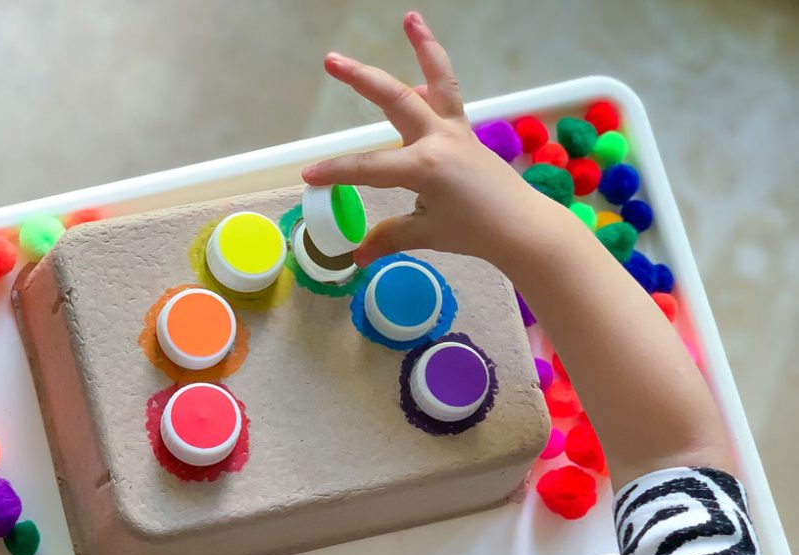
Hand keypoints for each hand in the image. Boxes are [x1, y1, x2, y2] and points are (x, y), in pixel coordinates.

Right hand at [302, 10, 542, 269]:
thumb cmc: (475, 233)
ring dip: (423, 48)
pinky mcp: (467, 132)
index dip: (337, 172)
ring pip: (436, 81)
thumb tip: (357, 254)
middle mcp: (438, 139)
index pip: (369, 167)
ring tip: (410, 18)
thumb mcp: (427, 235)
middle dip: (361, 80)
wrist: (521, 227)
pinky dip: (437, 75)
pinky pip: (449, 97)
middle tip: (331, 61)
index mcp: (423, 168)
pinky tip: (425, 56)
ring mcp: (455, 131)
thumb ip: (390, 237)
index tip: (310, 175)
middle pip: (395, 101)